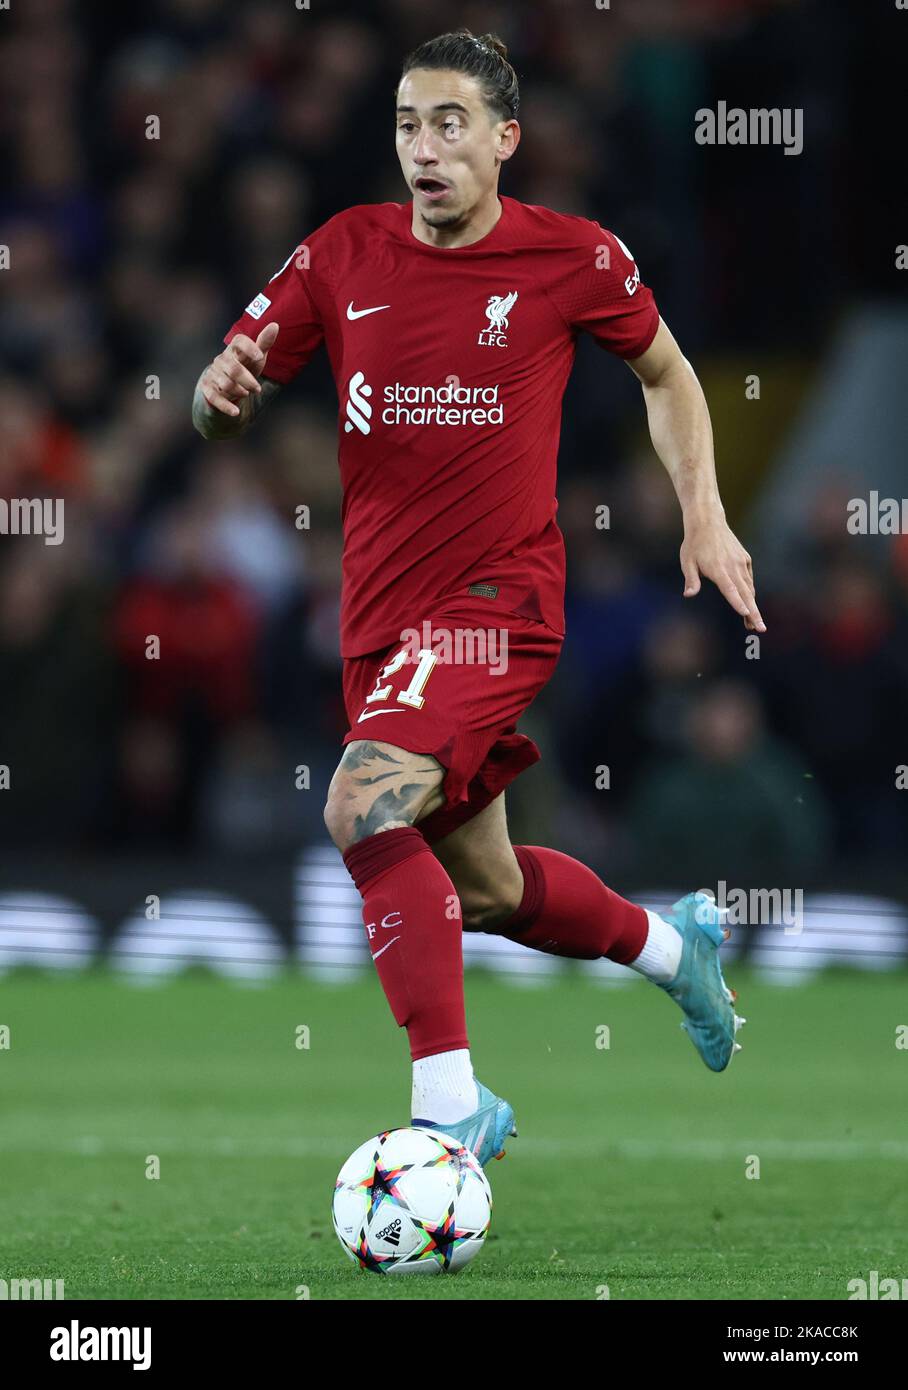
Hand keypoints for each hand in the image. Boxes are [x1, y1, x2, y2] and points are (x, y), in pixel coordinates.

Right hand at [198, 322, 279, 417]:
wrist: (226, 388)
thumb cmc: (244, 369)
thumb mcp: (256, 359)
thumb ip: (264, 343)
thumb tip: (274, 325)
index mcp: (234, 350)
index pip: (239, 341)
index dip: (249, 347)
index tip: (260, 356)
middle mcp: (221, 360)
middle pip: (234, 368)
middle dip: (248, 380)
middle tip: (257, 389)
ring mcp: (213, 374)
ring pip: (226, 383)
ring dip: (239, 391)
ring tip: (246, 394)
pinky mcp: (206, 388)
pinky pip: (214, 397)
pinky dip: (226, 406)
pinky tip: (236, 412)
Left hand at [680, 514, 765, 631]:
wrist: (708, 522)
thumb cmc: (694, 544)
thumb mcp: (687, 562)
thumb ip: (691, 579)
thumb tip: (689, 594)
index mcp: (718, 569)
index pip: (730, 590)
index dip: (738, 603)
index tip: (746, 614)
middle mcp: (733, 566)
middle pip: (746, 593)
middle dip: (754, 612)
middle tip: (761, 629)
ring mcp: (741, 562)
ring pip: (749, 588)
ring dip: (752, 606)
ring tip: (754, 624)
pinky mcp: (745, 559)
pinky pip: (748, 579)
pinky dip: (749, 592)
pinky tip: (749, 602)